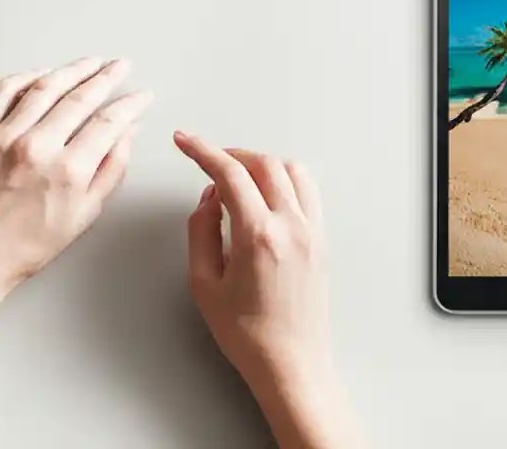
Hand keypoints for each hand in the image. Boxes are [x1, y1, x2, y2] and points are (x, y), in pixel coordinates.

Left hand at [0, 57, 152, 298]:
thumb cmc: (24, 247)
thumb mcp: (82, 216)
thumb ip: (110, 171)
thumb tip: (128, 134)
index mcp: (68, 171)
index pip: (109, 122)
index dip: (130, 104)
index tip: (141, 95)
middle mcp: (36, 147)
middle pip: (80, 98)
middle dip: (106, 77)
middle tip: (120, 66)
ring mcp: (3, 137)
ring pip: (45, 87)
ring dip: (72, 70)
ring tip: (90, 62)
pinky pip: (4, 92)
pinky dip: (26, 77)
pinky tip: (42, 73)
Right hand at [176, 132, 355, 448]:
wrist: (291, 365)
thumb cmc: (247, 334)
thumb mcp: (204, 283)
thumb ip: (201, 231)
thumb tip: (208, 200)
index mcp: (259, 236)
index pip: (229, 173)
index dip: (202, 150)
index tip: (184, 141)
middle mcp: (292, 227)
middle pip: (263, 163)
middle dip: (231, 154)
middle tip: (207, 161)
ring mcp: (312, 232)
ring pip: (291, 171)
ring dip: (261, 164)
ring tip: (237, 178)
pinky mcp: (322, 241)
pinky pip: (307, 192)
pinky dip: (284, 180)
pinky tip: (265, 195)